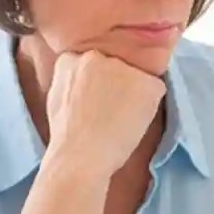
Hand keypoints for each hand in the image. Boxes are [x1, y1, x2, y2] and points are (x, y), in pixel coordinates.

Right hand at [43, 49, 165, 175]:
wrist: (81, 156)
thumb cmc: (66, 137)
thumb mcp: (58, 97)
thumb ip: (72, 81)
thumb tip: (86, 80)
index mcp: (71, 59)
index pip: (92, 63)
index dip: (98, 82)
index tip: (97, 100)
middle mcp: (97, 56)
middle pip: (116, 66)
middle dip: (117, 83)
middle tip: (110, 111)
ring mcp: (122, 67)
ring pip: (136, 77)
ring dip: (135, 93)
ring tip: (121, 119)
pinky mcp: (146, 82)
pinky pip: (155, 89)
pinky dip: (151, 105)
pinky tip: (134, 123)